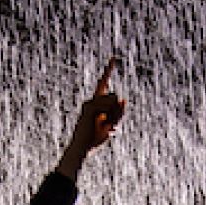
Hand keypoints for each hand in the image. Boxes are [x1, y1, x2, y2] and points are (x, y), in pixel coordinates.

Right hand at [57, 58, 125, 178]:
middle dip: (118, 112)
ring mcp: (90, 103)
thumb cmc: (96, 138)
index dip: (108, 70)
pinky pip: (105, 108)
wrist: (83, 147)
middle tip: (111, 126)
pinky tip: (99, 124)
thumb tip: (123, 98)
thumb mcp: (113, 125)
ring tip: (103, 127)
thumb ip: (119, 112)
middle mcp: (93, 100)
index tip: (113, 57)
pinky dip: (105, 118)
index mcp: (98, 103)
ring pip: (113, 101)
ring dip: (113, 116)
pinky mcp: (89, 108)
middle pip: (115, 97)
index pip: (103, 84)